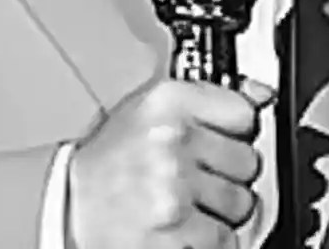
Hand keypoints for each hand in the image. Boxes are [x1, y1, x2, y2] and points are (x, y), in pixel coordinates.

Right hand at [66, 77, 275, 248]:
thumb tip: (261, 94)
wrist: (67, 207)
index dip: (234, 131)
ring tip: (183, 202)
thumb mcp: (148, 111)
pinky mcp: (176, 235)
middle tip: (193, 176)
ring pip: (242, 204)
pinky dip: (207, 240)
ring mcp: (174, 190)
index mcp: (166, 102)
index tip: (218, 139)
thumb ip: (206, 100)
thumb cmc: (109, 163)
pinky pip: (225, 240)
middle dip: (227, 174)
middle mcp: (170, 141)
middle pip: (249, 161)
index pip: (244, 112)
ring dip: (219, 210)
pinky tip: (180, 226)